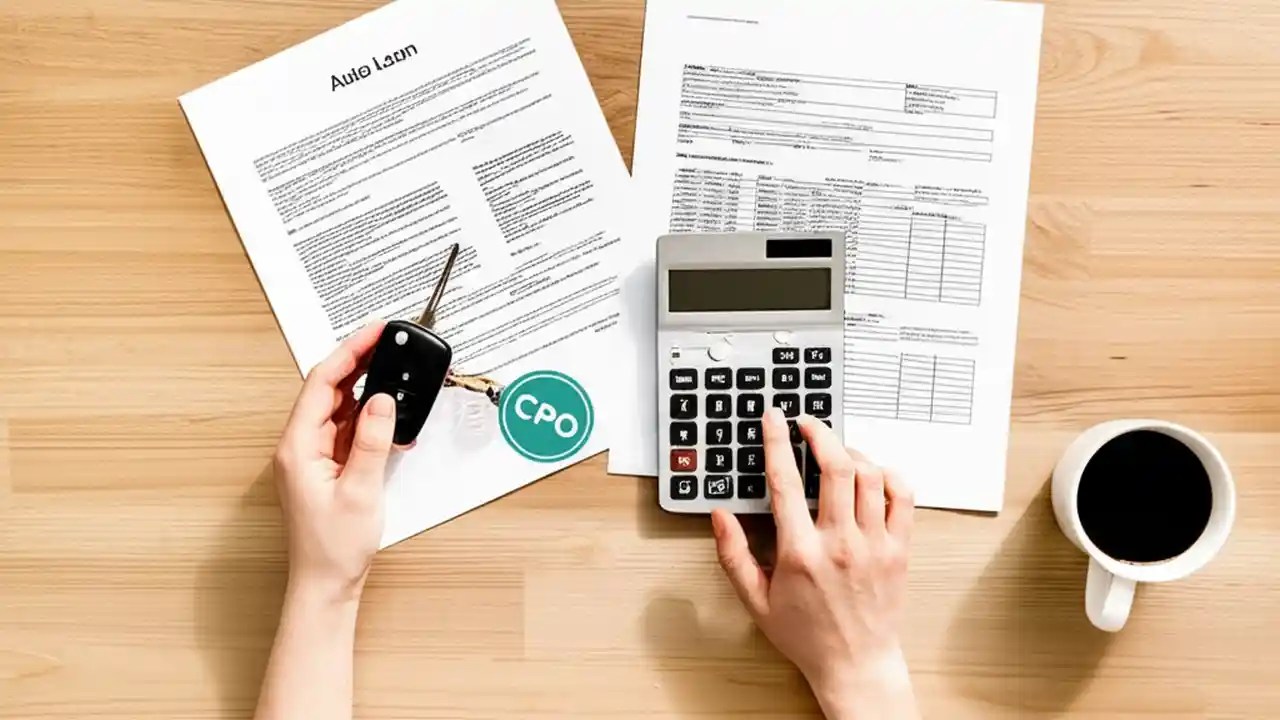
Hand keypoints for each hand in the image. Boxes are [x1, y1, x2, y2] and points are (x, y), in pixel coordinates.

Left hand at [273, 321, 398, 602]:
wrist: (325, 584)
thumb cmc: (333, 547)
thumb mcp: (361, 489)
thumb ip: (374, 440)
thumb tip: (383, 400)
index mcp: (297, 446)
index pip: (322, 382)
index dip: (350, 351)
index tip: (376, 332)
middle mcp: (300, 445)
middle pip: (330, 388)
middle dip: (361, 362)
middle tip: (391, 342)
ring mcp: (313, 455)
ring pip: (340, 407)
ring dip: (368, 390)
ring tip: (397, 373)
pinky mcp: (327, 466)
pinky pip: (348, 429)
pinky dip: (370, 419)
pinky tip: (392, 418)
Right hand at [711, 409, 917, 719]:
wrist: (856, 664)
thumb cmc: (807, 635)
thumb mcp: (756, 600)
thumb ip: (733, 555)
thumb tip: (719, 515)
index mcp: (801, 553)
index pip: (786, 482)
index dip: (777, 442)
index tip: (774, 419)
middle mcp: (840, 544)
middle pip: (836, 467)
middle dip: (820, 432)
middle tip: (808, 422)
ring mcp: (875, 545)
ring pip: (870, 475)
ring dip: (851, 452)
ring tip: (837, 449)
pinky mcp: (899, 550)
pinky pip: (903, 497)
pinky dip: (889, 474)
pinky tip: (873, 473)